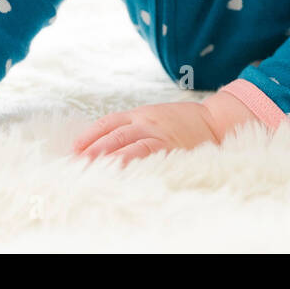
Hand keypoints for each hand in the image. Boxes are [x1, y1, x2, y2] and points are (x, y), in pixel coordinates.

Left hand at [71, 93, 260, 164]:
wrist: (214, 120)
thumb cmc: (182, 123)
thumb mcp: (155, 116)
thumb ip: (134, 126)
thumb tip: (105, 143)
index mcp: (141, 114)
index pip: (109, 122)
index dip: (90, 135)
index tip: (74, 148)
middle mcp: (148, 123)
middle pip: (115, 135)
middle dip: (94, 149)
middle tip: (77, 162)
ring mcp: (160, 136)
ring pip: (130, 146)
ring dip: (109, 158)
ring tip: (93, 169)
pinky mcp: (173, 149)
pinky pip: (150, 156)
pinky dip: (134, 165)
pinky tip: (123, 174)